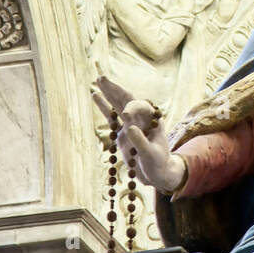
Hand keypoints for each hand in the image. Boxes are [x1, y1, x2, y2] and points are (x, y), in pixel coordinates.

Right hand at [91, 74, 185, 192]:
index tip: (125, 116)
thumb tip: (129, 128)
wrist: (156, 174)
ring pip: (118, 105)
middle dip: (115, 89)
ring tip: (98, 80)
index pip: (140, 106)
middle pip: (127, 100)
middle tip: (102, 78)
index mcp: (153, 119)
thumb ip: (141, 142)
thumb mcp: (151, 155)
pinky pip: (112, 117)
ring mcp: (131, 124)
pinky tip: (95, 95)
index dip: (132, 108)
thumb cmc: (158, 164)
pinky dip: (104, 107)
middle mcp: (142, 118)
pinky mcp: (122, 133)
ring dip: (109, 93)